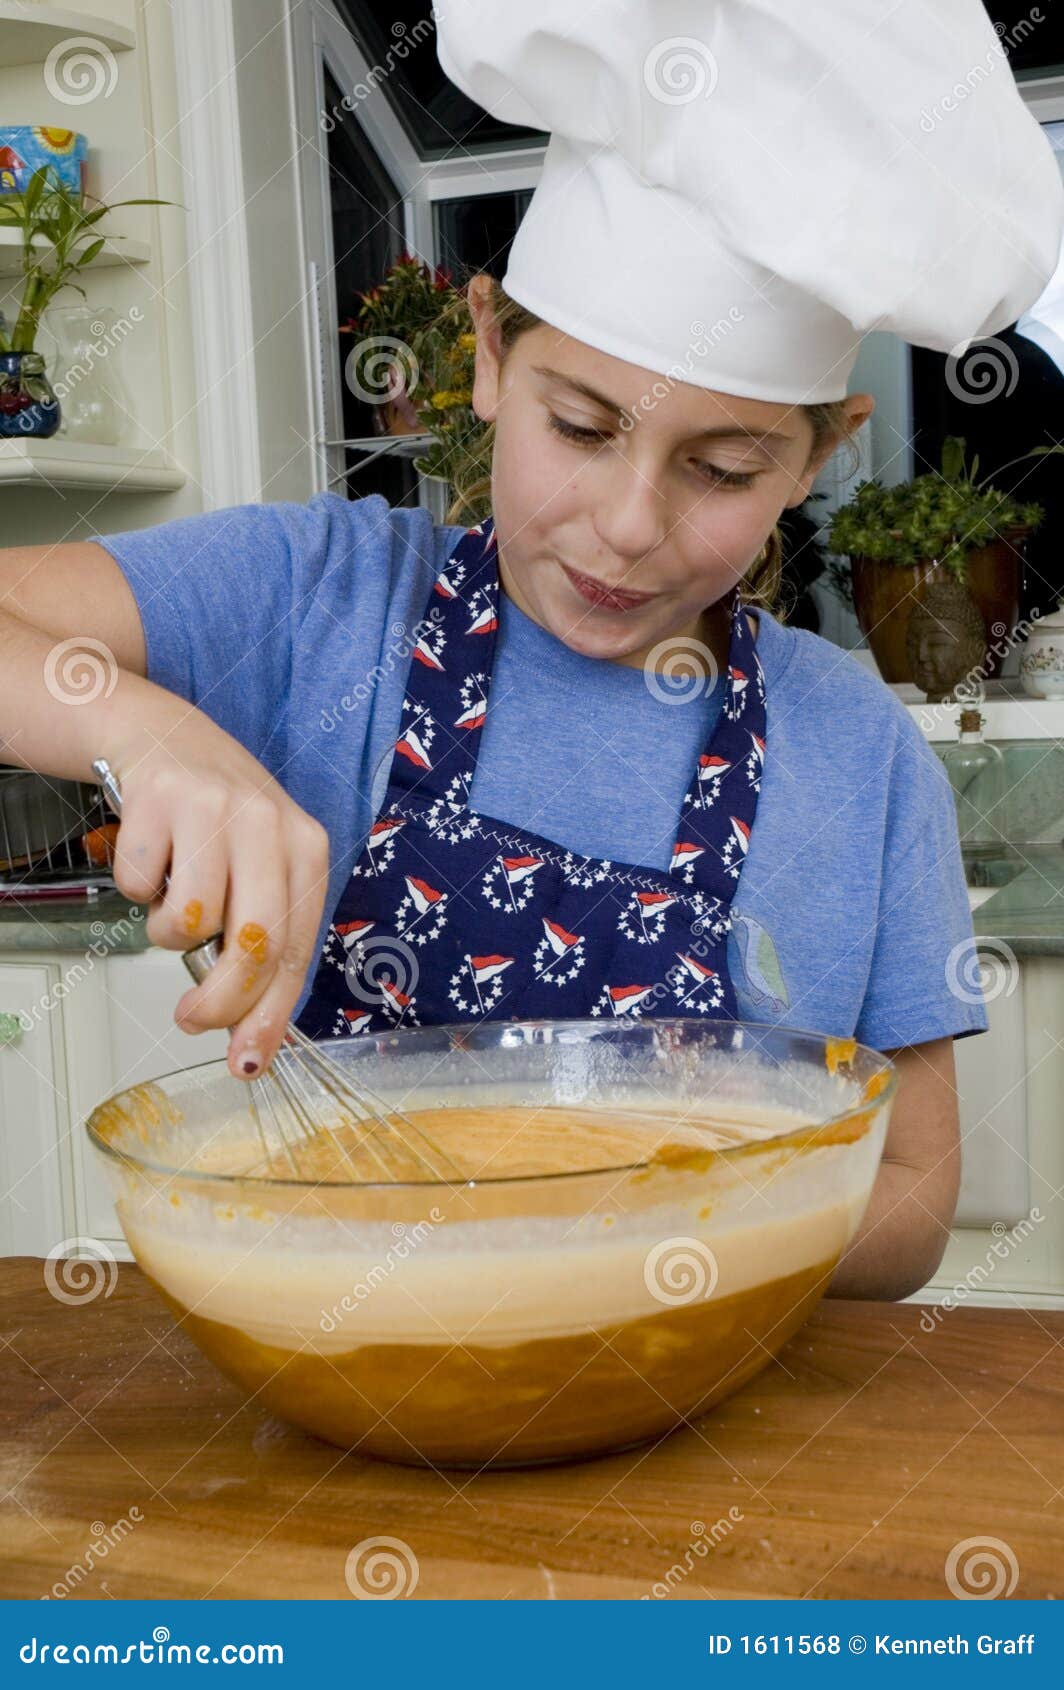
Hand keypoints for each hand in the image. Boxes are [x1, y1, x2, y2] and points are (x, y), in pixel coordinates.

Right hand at [104, 713, 329, 1079]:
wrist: (166, 736)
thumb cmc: (219, 820)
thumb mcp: (261, 869)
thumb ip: (263, 945)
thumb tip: (251, 1040)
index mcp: (308, 847)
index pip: (298, 949)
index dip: (271, 1016)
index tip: (249, 1061)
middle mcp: (269, 823)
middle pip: (254, 943)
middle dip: (221, 1001)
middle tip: (192, 1019)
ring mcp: (215, 807)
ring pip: (191, 919)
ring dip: (168, 933)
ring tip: (173, 902)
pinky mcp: (161, 797)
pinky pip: (139, 886)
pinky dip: (136, 889)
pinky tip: (152, 859)